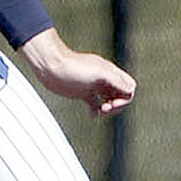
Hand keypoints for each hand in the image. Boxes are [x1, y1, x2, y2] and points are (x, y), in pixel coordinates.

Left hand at [19, 28, 133, 116]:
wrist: (50, 66)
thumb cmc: (72, 67)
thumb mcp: (98, 73)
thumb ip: (115, 80)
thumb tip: (130, 90)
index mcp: (110, 72)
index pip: (129, 87)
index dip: (125, 99)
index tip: (112, 103)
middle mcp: (104, 78)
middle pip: (120, 95)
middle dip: (116, 105)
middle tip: (105, 109)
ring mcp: (93, 85)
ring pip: (109, 99)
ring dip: (108, 109)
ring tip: (99, 112)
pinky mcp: (83, 92)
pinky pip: (96, 103)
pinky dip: (97, 111)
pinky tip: (92, 114)